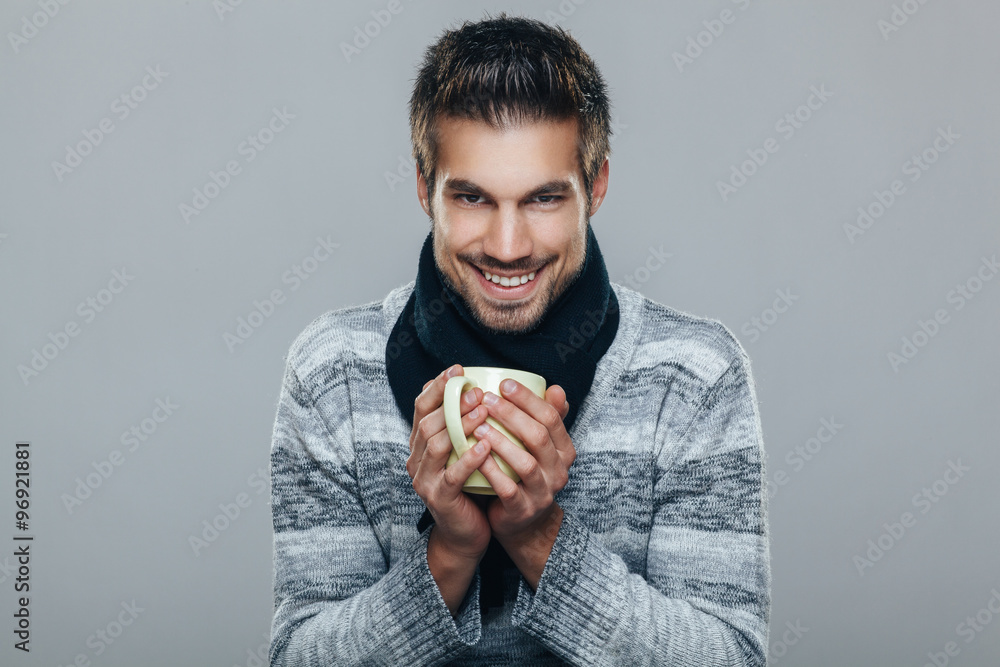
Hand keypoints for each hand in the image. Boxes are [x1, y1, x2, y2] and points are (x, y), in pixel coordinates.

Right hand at [406, 364, 494, 561]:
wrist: (466, 533)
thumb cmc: (472, 485)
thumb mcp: (469, 449)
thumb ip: (471, 423)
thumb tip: (483, 386)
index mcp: (421, 443)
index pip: (422, 407)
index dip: (437, 386)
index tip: (458, 369)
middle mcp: (416, 459)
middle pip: (427, 422)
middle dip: (451, 403)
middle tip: (476, 390)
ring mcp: (425, 480)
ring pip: (436, 445)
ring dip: (460, 425)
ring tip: (483, 411)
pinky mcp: (439, 499)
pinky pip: (452, 476)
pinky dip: (468, 459)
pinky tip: (485, 446)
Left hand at [473, 380, 573, 544]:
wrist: (519, 521)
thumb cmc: (523, 474)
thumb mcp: (538, 446)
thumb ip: (546, 418)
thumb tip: (556, 388)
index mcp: (564, 450)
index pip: (551, 417)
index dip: (528, 399)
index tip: (504, 383)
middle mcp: (559, 471)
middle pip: (538, 437)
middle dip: (511, 415)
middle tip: (485, 399)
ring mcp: (542, 493)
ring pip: (525, 463)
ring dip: (501, 442)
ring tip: (477, 426)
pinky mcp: (523, 510)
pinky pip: (508, 489)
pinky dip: (491, 471)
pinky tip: (475, 455)